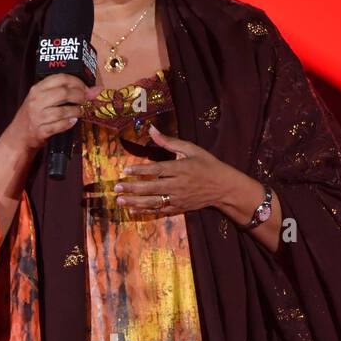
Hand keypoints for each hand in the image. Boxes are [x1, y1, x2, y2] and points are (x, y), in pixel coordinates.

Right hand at [5, 73, 100, 156]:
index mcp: (37, 88)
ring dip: (76, 111)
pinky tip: (73, 122)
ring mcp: (38, 116)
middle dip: (79, 96)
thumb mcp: (42, 98)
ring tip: (80, 112)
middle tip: (86, 101)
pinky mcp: (41, 131)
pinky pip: (59, 126)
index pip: (60, 78)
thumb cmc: (35, 114)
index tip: (86, 88)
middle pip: (63, 93)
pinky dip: (68, 124)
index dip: (77, 82)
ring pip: (62, 111)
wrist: (19, 135)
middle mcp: (36, 100)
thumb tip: (95, 90)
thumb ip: (64, 92)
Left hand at [114, 125, 235, 213]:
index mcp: (180, 168)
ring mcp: (178, 198)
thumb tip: (151, 129)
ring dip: (135, 201)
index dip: (140, 170)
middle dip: (132, 188)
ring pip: (153, 202)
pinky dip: (145, 211)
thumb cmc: (207, 164)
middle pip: (151, 187)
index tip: (125, 170)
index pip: (157, 169)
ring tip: (119, 200)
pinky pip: (159, 211)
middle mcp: (178, 185)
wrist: (223, 187)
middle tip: (116, 187)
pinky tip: (132, 210)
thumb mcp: (191, 149)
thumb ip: (169, 141)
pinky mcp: (179, 208)